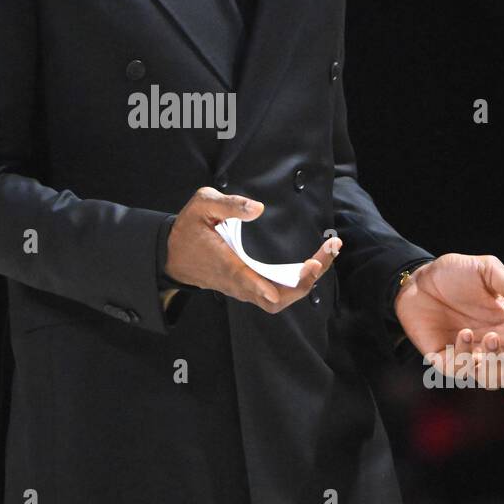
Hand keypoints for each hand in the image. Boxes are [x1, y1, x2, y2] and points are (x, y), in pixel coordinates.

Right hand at [164, 186, 340, 313]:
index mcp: (224, 263)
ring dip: (307, 279)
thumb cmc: (188, 228)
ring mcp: (244, 289)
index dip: (276, 284)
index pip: (249, 282)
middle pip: (275, 299)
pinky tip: (316, 259)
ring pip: (280, 298)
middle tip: (329, 251)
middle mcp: (237, 283)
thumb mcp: (201, 204)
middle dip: (306, 280)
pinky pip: (278, 292)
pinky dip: (300, 280)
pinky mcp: (250, 288)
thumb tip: (257, 208)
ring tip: (329, 250)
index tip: (304, 272)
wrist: (173, 256)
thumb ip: (228, 204)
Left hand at [394, 253, 503, 416]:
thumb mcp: (486, 270)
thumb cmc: (455, 274)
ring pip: (488, 379)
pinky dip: (464, 356)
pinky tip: (463, 333)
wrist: (418, 277)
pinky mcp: (442, 358)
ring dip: (493, 365)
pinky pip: (458, 370)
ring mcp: (466, 356)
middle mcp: (490, 349)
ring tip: (488, 337)